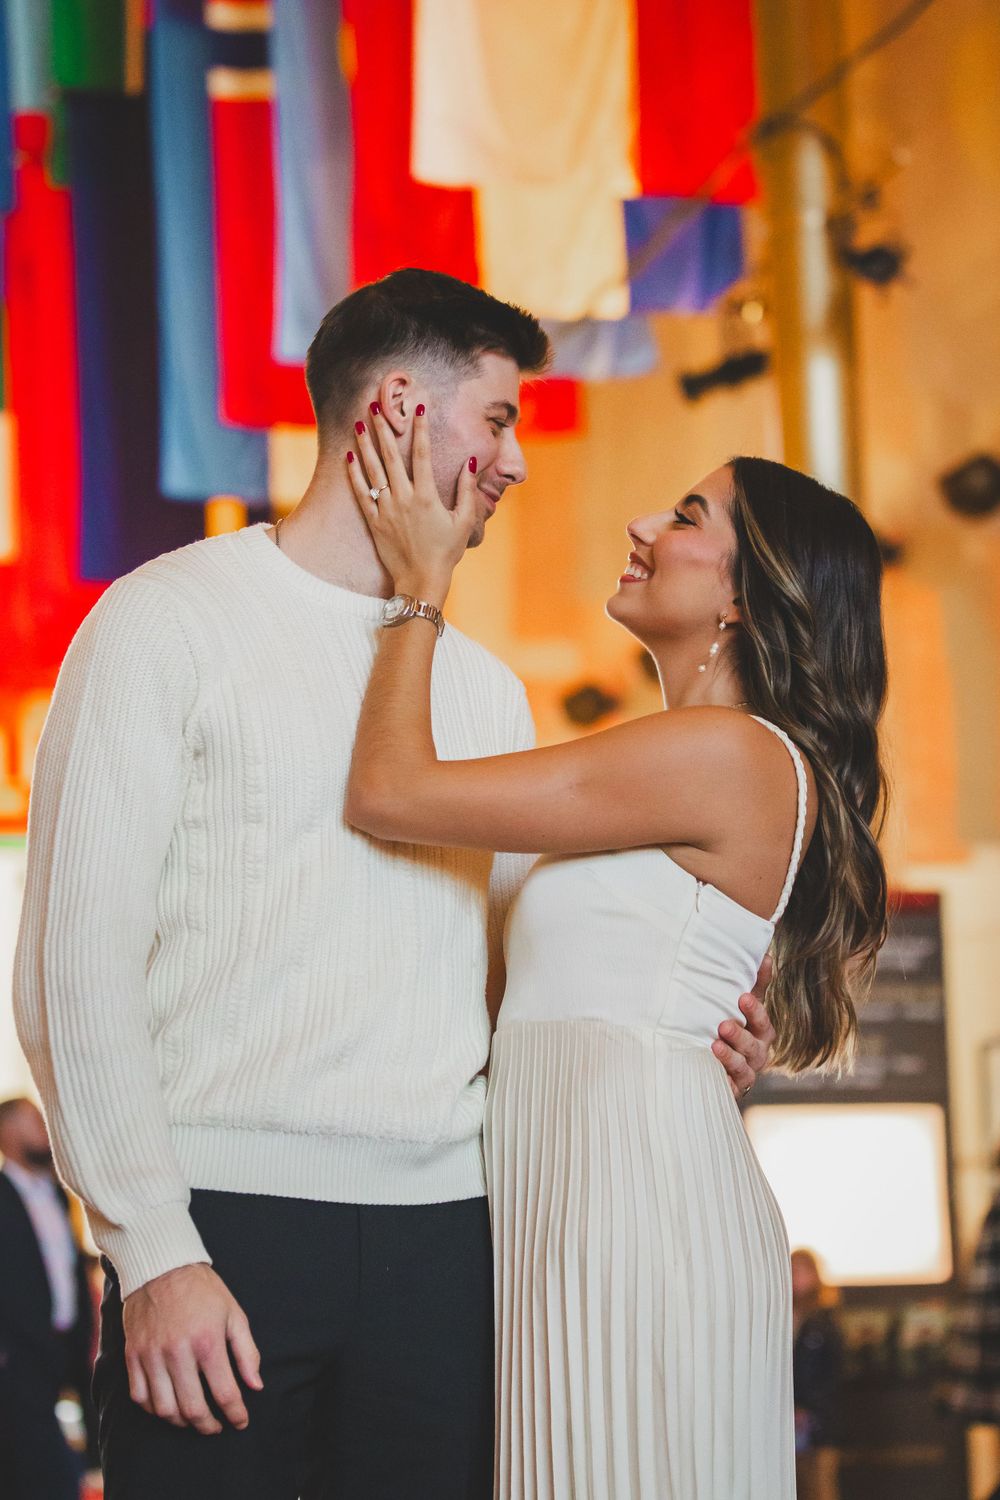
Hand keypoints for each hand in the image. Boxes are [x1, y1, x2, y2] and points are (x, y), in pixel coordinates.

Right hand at [123, 1263, 261, 1433]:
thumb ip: (246, 1352)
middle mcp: (178, 1352)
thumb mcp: (233, 1314)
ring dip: (181, 1422)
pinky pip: (140, 1397)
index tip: (241, 1422)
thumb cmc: (202, 1290)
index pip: (225, 1393)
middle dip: (208, 1426)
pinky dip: (154, 1409)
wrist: (161, 1267)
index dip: (236, 1414)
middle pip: (193, 1409)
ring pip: (165, 1409)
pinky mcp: (133, 1355)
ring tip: (193, 1419)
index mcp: (207, 1341)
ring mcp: (152, 1355)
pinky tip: (168, 1406)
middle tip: (216, 1427)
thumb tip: (255, 1386)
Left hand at [347, 402, 478, 597]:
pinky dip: (354, 474)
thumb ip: (467, 491)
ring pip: (372, 470)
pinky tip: (349, 456)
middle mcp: (403, 498)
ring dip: (365, 444)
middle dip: (383, 428)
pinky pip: (361, 493)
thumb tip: (468, 463)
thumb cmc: (446, 553)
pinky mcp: (374, 521)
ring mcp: (386, 509)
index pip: (422, 454)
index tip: (419, 407)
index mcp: (427, 496)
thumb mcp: (464, 522)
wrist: (421, 580)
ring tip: (358, 423)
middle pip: (390, 456)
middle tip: (376, 406)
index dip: (421, 428)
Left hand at [712, 954, 775, 1100]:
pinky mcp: (732, 1088)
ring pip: (744, 1066)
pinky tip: (713, 1070)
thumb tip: (764, 953)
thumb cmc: (730, 1025)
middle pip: (754, 1044)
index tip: (742, 997)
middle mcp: (756, 1051)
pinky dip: (723, 1078)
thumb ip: (752, 981)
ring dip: (730, 1056)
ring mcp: (745, 1071)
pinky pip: (731, 1086)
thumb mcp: (737, 1004)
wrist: (711, 1063)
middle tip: (724, 1024)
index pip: (761, 1018)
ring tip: (715, 1045)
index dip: (754, 1009)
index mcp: (759, 1029)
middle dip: (741, 1035)